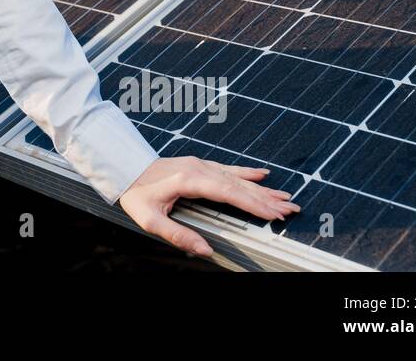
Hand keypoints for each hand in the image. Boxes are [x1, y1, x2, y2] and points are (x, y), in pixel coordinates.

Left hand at [115, 156, 298, 257]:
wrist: (124, 168)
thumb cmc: (136, 194)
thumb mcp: (150, 220)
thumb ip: (178, 235)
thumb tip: (205, 250)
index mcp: (189, 180)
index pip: (228, 192)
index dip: (253, 204)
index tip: (273, 214)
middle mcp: (198, 168)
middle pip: (238, 185)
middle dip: (266, 198)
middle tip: (291, 209)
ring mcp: (199, 164)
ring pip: (237, 177)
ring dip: (262, 187)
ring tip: (285, 197)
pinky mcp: (198, 164)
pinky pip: (228, 168)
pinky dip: (247, 172)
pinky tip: (262, 173)